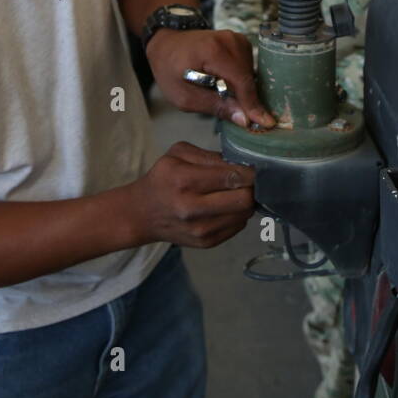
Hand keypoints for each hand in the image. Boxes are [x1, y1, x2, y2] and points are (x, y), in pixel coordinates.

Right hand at [125, 142, 255, 248]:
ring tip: (237, 192)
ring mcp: (201, 229)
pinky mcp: (207, 243)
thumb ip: (210, 155)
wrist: (142, 214)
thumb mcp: (178, 155)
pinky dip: (238, 214)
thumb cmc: (162, 179)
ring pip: (245, 214)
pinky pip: (238, 227)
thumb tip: (242, 163)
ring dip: (247, 201)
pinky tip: (227, 206)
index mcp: (184, 180)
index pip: (232, 177)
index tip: (255, 167)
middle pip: (244, 199)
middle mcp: (192, 208)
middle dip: (252, 188)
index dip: (250, 172)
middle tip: (250, 180)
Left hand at [146, 28, 275, 129]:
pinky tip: (225, 82)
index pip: (241, 81)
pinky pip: (248, 66)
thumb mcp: (184, 96)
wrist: (167, 43)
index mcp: (213, 52)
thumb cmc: (170, 70)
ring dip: (241, 88)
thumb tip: (245, 119)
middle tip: (233, 111)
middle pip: (248, 78)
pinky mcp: (240, 41)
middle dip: (245, 98)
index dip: (253, 104)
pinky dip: (240, 78)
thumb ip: (215, 107)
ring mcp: (236, 38)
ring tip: (219, 90)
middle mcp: (229, 40)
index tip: (266, 122)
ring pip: (250, 73)